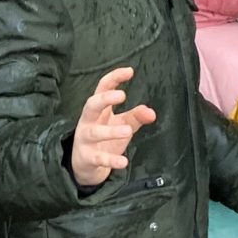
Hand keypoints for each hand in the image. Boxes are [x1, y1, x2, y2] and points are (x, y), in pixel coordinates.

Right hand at [71, 66, 154, 187]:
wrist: (86, 165)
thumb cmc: (105, 139)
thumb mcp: (121, 124)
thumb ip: (136, 117)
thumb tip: (152, 113)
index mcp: (98, 109)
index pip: (102, 88)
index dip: (114, 78)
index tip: (130, 71)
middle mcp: (88, 121)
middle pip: (91, 105)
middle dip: (104, 99)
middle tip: (122, 95)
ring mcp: (85, 139)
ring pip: (95, 132)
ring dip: (111, 131)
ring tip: (127, 131)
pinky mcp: (87, 158)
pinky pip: (98, 158)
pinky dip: (110, 160)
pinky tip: (123, 162)